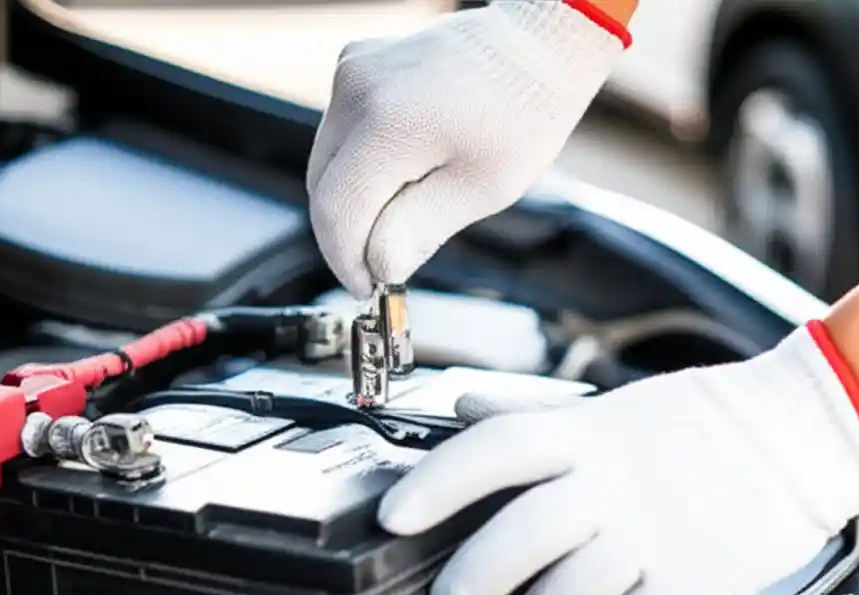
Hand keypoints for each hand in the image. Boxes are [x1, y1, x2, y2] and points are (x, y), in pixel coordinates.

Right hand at [307, 1, 629, 298]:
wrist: (536, 43)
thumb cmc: (523, 110)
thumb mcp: (482, 188)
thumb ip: (419, 229)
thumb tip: (379, 266)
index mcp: (388, 124)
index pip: (336, 212)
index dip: (346, 261)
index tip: (369, 287)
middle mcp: (356, 91)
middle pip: (323, 189)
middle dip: (349, 234)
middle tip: (386, 264)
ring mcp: (351, 72)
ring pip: (326, 163)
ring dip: (355, 198)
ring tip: (409, 208)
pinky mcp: (354, 65)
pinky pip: (340, 132)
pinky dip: (360, 162)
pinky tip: (406, 166)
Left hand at [378, 322, 858, 594]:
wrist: (805, 430)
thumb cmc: (703, 420)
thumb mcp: (611, 405)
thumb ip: (533, 416)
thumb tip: (463, 410)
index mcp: (587, 432)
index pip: (494, 449)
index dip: (435, 482)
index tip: (393, 514)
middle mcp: (612, 482)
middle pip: (520, 533)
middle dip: (471, 576)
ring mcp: (653, 534)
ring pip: (567, 593)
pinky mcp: (692, 580)